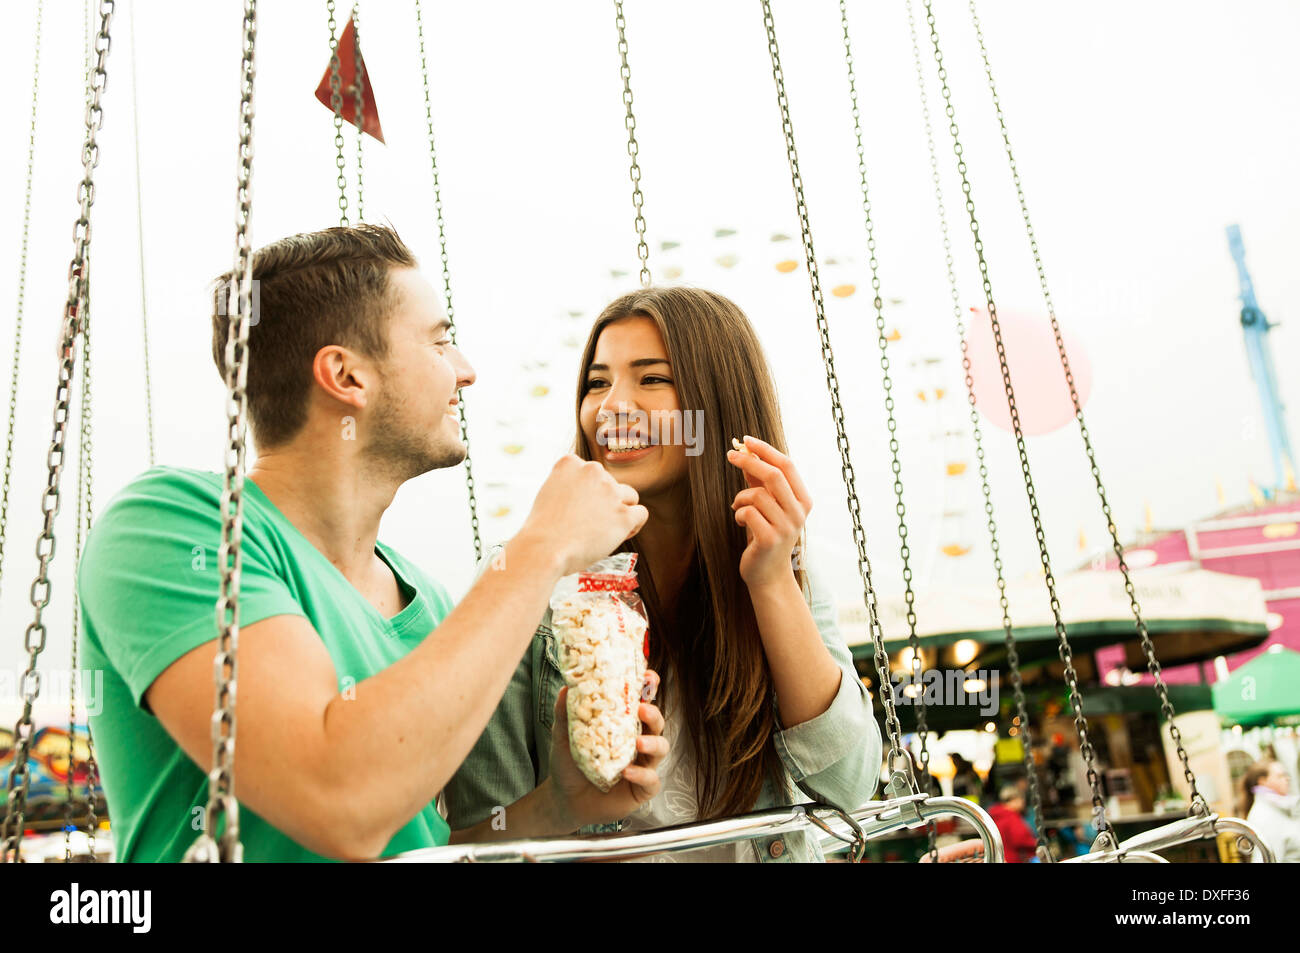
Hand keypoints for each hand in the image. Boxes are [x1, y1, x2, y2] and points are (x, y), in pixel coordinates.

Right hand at [518, 454, 647, 575]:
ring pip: (630, 497)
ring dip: (621, 511)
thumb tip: (590, 497)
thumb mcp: (549, 494)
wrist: (543, 550)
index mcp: (571, 463)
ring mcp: (610, 492)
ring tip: (606, 531)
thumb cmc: (542, 530)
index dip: (590, 492)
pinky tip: (621, 534)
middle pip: (611, 484)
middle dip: (605, 502)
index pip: (592, 473)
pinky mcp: (623, 515)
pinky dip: (634, 525)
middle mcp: (593, 471)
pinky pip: (641, 514)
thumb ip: (571, 487)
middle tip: (589, 525)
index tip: (581, 509)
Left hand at [548, 671, 666, 830]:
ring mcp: (642, 764)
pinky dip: (642, 775)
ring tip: (639, 743)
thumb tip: (564, 688)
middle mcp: (637, 741)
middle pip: (656, 722)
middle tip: (642, 709)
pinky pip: (651, 780)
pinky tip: (628, 773)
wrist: (565, 800)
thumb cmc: (569, 765)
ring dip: (653, 743)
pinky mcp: (642, 788)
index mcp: (623, 724)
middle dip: (654, 713)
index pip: (642, 701)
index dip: (649, 688)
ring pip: (661, 748)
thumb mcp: (563, 736)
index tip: (649, 676)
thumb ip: (565, 714)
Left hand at [727, 435, 812, 588]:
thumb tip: (746, 451)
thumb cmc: (766, 535)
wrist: (768, 575)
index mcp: (803, 501)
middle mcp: (798, 513)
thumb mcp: (767, 506)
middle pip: (774, 475)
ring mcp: (786, 527)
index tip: (746, 439)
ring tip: (738, 506)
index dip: (766, 450)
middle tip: (731, 456)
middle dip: (749, 461)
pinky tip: (740, 522)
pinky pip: (747, 512)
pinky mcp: (769, 539)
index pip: (787, 465)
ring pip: (757, 494)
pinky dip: (738, 513)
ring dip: (740, 497)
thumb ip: (760, 481)